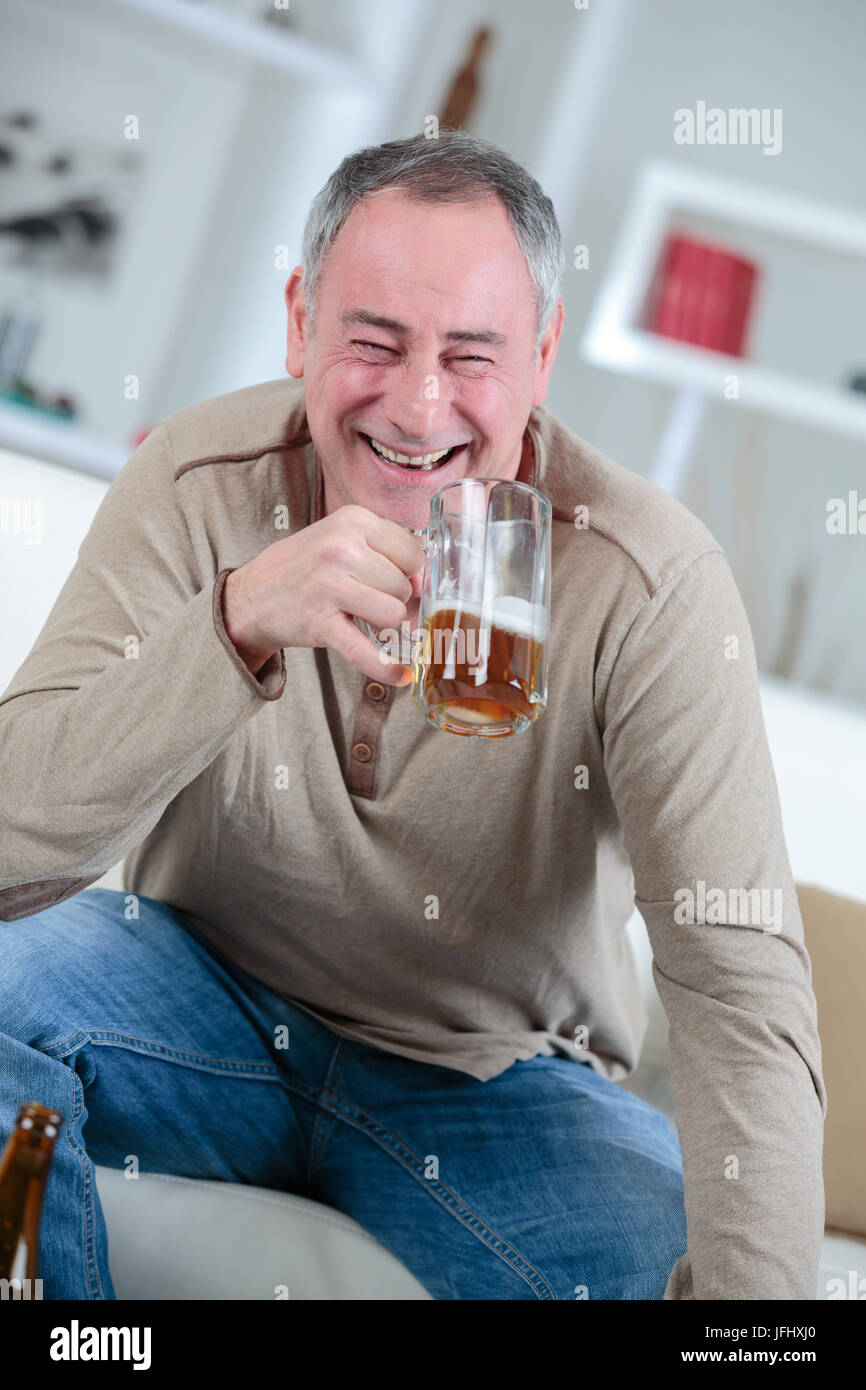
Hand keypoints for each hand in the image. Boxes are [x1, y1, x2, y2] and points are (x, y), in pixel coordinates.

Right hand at [221, 505, 424, 684]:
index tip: (396, 583)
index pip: (412, 554)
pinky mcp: (319, 622)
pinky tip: (402, 675)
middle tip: (370, 603)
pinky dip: (386, 667)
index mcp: (353, 521)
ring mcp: (329, 585)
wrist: (252, 595)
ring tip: (366, 620)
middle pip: (403, 586)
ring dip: (387, 626)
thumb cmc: (305, 567)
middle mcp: (341, 548)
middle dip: (395, 601)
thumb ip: (387, 550)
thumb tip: (425, 581)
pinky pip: (365, 651)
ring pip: (393, 614)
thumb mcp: (343, 538)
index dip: (412, 575)